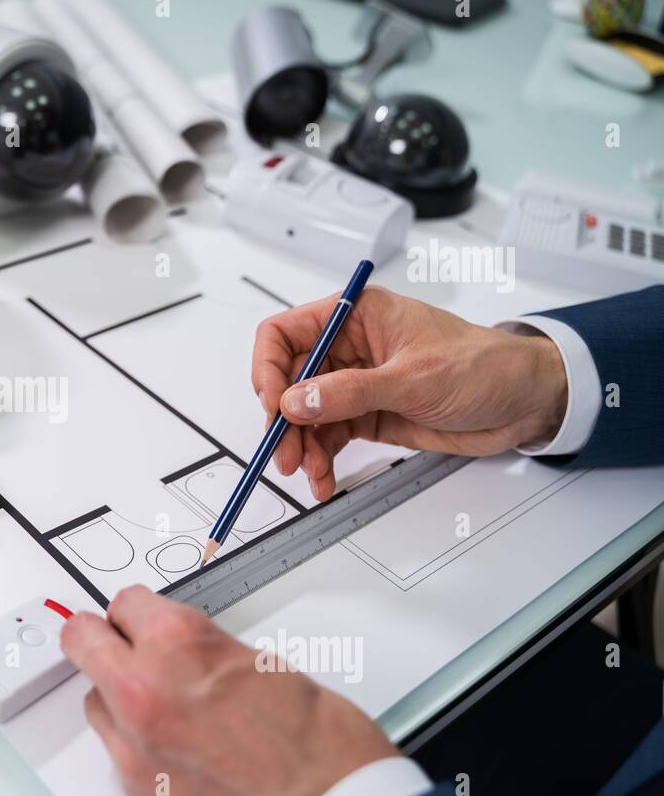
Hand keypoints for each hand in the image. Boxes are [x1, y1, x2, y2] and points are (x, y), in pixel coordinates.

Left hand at [60, 586, 398, 795]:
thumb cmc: (321, 749)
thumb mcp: (264, 665)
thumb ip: (206, 651)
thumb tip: (183, 651)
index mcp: (176, 646)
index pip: (124, 603)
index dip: (140, 612)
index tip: (144, 618)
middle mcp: (142, 694)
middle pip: (82, 641)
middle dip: (102, 638)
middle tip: (119, 642)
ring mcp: (133, 750)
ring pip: (97, 704)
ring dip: (122, 699)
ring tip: (170, 710)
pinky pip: (121, 757)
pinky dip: (144, 751)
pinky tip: (185, 755)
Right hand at [251, 286, 568, 500]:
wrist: (527, 402)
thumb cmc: (485, 367)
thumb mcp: (415, 378)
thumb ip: (351, 392)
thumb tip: (296, 402)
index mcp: (357, 317)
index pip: (286, 332)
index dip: (269, 366)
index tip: (273, 403)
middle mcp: (350, 348)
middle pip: (288, 380)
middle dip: (283, 419)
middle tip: (286, 452)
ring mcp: (356, 384)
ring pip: (304, 415)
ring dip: (301, 446)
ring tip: (308, 472)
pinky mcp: (367, 415)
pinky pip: (328, 437)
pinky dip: (321, 460)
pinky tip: (323, 478)